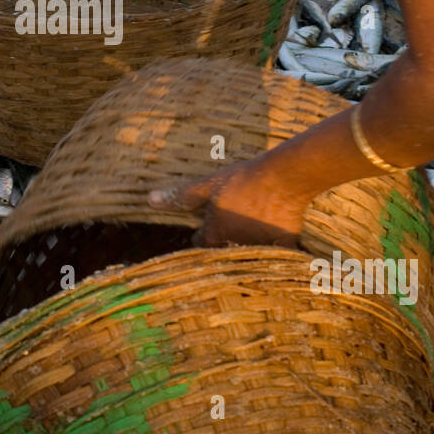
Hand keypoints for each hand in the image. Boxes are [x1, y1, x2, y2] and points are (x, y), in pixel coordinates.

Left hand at [149, 157, 305, 247]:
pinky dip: (271, 247)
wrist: (283, 179)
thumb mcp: (208, 185)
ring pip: (246, 253)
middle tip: (232, 224)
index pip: (201, 243)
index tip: (211, 222)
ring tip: (252, 225)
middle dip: (223, 242)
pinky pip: (273, 253)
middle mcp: (233, 249)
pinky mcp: (281, 249)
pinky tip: (273, 231)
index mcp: (213, 236)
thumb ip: (181, 197)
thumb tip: (150, 200)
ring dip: (245, 244)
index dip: (204, 231)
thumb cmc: (243, 180)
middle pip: (222, 252)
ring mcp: (258, 251)